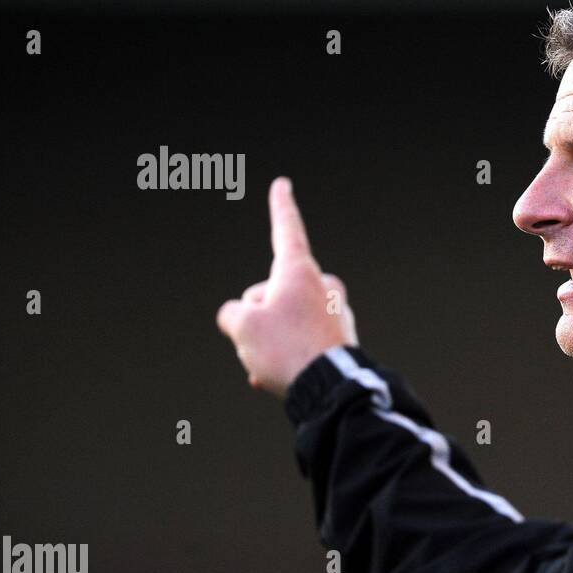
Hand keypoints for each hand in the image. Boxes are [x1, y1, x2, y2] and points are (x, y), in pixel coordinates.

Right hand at [216, 177, 357, 395]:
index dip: (280, 206)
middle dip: (256, 318)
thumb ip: (233, 312)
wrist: (330, 388)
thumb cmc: (286, 349)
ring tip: (273, 364)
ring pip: (283, 321)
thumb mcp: (242, 326)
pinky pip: (299, 342)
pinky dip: (284, 357)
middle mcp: (322, 285)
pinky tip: (274, 377)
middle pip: (271, 293)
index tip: (282, 184)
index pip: (286, 229)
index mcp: (300, 271)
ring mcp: (334, 311)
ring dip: (268, 342)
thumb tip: (243, 317)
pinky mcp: (339, 338)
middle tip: (263, 342)